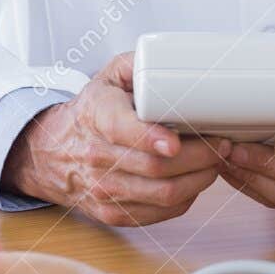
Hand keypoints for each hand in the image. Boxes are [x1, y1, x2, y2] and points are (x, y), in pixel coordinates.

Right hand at [5, 52, 229, 225]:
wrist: (52, 152)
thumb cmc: (92, 111)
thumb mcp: (109, 77)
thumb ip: (139, 64)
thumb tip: (173, 60)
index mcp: (97, 116)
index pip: (122, 130)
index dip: (151, 138)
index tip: (175, 142)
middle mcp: (96, 156)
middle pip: (156, 167)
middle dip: (200, 156)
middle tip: (222, 144)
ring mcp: (103, 189)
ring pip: (163, 193)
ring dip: (200, 179)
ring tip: (215, 161)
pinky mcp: (113, 213)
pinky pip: (161, 212)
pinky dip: (187, 197)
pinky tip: (195, 179)